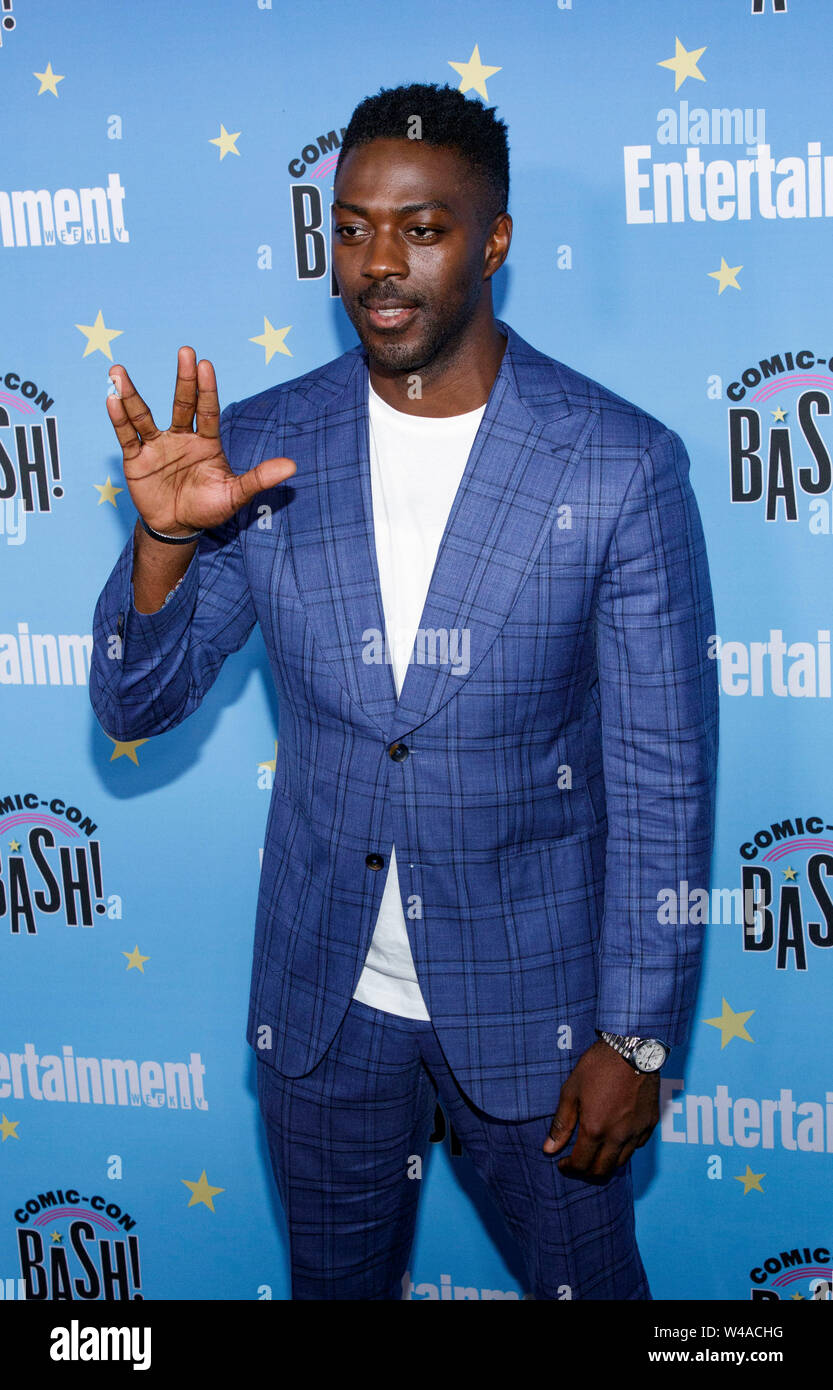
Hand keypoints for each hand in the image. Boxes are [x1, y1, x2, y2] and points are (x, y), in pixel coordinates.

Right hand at [106, 346, 296, 534]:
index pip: (207, 410)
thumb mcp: (235, 495)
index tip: (205, 365)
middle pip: (181, 403)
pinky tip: (112, 400)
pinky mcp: (136, 459)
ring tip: (119, 371)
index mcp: (206, 442)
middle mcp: (181, 437)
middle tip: (185, 352)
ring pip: (144, 415)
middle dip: (184, 379)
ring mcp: (158, 446)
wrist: (178, 528)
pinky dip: (119, 420)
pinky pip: (127, 436)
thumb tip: (292, 466)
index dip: (206, 389)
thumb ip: (259, 478)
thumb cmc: (208, 508)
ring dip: (132, 394)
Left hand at [542, 1039, 658, 1180]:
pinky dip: (624, 1149)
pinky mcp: (650, 1124)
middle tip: (576, 1162)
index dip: (568, 1168)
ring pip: (621, 1162)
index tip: (562, 1162)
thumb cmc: (598, 1066)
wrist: (632, 1048)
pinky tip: (615, 1137)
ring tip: (595, 1150)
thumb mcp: (571, 1090)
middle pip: (602, 1170)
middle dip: (586, 1171)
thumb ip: (561, 1123)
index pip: (581, 1164)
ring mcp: (636, 1132)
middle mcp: (618, 1137)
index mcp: (595, 1129)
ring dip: (605, 1162)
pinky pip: (637, 1146)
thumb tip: (549, 1149)